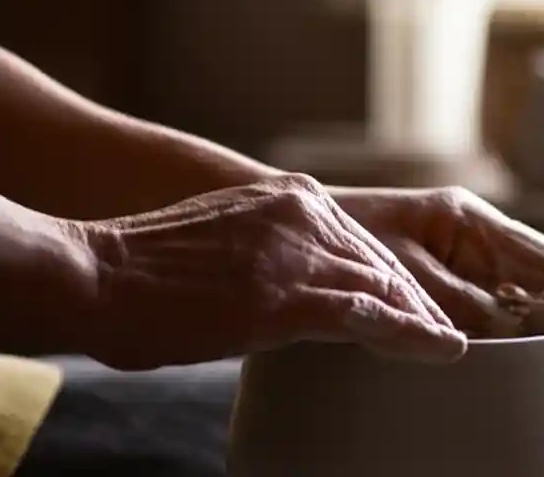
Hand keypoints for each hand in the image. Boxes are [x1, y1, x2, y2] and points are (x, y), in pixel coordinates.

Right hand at [79, 174, 465, 369]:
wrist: (94, 273)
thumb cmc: (149, 269)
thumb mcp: (231, 236)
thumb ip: (278, 249)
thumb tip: (305, 288)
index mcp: (293, 196)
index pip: (366, 243)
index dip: (398, 281)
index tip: (422, 308)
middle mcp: (305, 211)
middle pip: (384, 263)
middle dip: (419, 302)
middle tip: (449, 332)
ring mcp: (297, 252)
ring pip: (384, 288)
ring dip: (423, 321)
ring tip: (450, 346)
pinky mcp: (286, 295)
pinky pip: (366, 315)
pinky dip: (410, 333)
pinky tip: (440, 348)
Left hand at [332, 186, 543, 342]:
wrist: (301, 226)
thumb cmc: (347, 235)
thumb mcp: (400, 266)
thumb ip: (451, 297)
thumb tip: (506, 326)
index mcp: (468, 218)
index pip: (537, 253)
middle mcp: (473, 236)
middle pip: (541, 269)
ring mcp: (461, 256)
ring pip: (522, 287)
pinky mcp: (444, 278)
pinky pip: (491, 299)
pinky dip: (518, 315)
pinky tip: (540, 334)